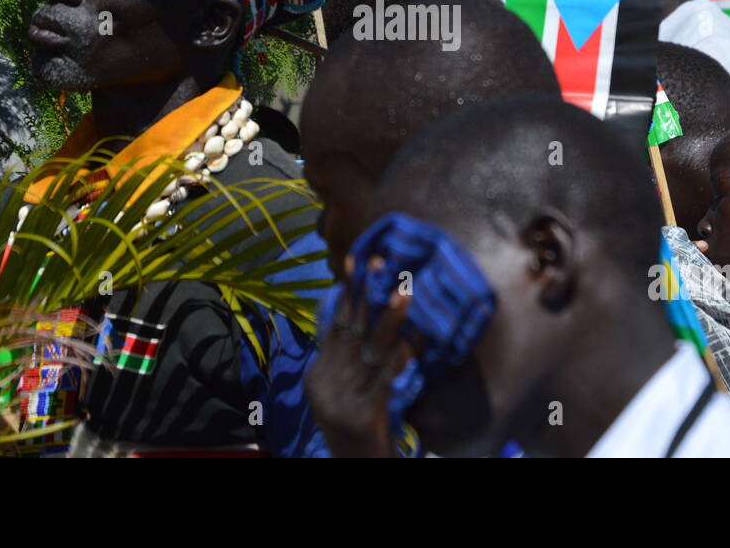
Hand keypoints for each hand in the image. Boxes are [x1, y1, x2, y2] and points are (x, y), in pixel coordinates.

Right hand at [307, 276, 413, 457]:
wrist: (355, 470)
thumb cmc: (358, 431)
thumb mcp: (345, 392)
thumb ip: (351, 360)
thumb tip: (369, 316)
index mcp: (319, 376)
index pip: (335, 325)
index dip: (348, 292)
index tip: (358, 259)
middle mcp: (325, 385)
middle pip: (350, 330)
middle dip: (366, 293)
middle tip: (381, 260)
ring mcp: (341, 401)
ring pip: (368, 351)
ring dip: (388, 319)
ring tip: (404, 291)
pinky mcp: (362, 418)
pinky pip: (382, 382)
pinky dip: (396, 360)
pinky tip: (410, 343)